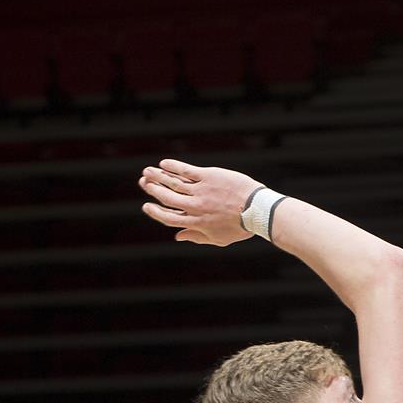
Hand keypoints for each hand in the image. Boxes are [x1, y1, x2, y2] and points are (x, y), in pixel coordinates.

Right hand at [138, 159, 264, 245]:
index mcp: (195, 222)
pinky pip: (186, 171)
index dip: (155, 212)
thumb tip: (178, 237)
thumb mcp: (219, 239)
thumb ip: (197, 237)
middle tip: (144, 183)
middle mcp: (194, 207)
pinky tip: (164, 163)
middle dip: (152, 190)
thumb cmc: (241, 226)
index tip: (147, 206)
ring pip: (172, 183)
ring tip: (147, 171)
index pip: (168, 217)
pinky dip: (173, 166)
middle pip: (166, 198)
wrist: (258, 209)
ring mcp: (200, 191)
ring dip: (157, 176)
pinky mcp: (208, 176)